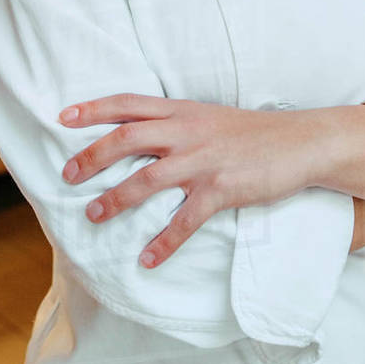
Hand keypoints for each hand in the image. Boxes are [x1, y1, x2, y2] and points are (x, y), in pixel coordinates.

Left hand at [58, 94, 325, 266]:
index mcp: (183, 111)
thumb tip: (142, 135)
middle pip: (127, 139)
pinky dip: (163, 243)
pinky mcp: (222, 189)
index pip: (130, 103)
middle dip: (93, 156)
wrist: (301, 142)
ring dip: (115, 200)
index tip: (63, 116)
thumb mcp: (211, 117)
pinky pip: (185, 221)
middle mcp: (187, 132)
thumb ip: (178, 124)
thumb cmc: (254, 132)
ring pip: (147, 179)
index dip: (94, 108)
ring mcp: (204, 161)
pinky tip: (147, 260)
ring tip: (94, 216)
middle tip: (68, 174)